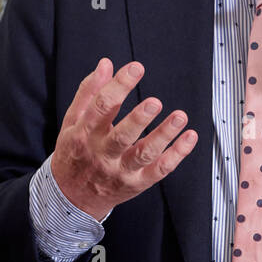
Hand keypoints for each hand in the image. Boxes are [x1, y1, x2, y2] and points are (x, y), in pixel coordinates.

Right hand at [51, 58, 196, 218]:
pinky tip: (189, 136)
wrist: (71, 197)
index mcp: (84, 134)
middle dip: (139, 119)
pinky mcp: (137, 183)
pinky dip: (177, 154)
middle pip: (121, 137)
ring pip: (143, 154)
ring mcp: (120, 171)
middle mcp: (102, 154)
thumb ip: (89, 92)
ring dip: (163, 135)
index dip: (118, 86)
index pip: (101, 107)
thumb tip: (106, 64)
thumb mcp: (72, 121)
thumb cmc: (74, 152)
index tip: (136, 68)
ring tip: (179, 116)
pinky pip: (160, 170)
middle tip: (155, 102)